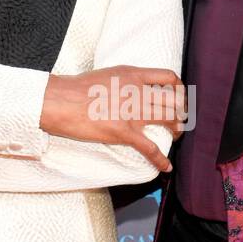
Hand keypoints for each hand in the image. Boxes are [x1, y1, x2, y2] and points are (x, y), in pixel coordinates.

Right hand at [40, 66, 186, 172]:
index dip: (179, 88)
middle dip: (180, 112)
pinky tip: (166, 167)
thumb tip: (132, 89)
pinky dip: (161, 159)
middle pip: (173, 101)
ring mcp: (132, 113)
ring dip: (177, 130)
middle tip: (179, 119)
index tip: (179, 96)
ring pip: (168, 120)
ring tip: (176, 135)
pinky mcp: (125, 133)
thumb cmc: (77, 89)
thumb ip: (125, 80)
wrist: (62, 102)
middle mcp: (138, 92)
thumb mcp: (107, 74)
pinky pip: (150, 148)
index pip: (168, 77)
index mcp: (133, 75)